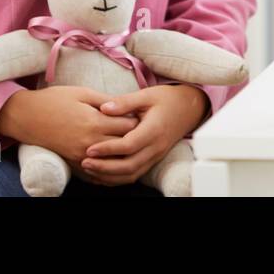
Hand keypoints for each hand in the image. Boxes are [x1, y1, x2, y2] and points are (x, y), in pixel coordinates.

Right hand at [0, 85, 139, 162]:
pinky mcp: (74, 161)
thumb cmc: (55, 100)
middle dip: (134, 135)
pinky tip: (116, 156)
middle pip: (124, 144)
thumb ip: (107, 101)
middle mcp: (90, 141)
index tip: (143, 112)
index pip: (130, 125)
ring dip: (123, 151)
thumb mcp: (83, 93)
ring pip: (113, 159)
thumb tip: (128, 105)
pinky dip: (109, 164)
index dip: (138, 118)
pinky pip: (98, 169)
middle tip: (142, 126)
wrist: (26, 117)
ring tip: (131, 140)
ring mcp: (81, 154)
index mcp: (94, 121)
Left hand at [77, 84, 207, 185]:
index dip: (108, 149)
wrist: (189, 108)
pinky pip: (135, 175)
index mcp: (154, 129)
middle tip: (84, 162)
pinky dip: (117, 178)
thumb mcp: (146, 95)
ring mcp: (156, 155)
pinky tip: (101, 174)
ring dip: (108, 175)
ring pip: (131, 174)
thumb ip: (125, 102)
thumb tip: (103, 108)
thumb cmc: (166, 99)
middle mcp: (156, 146)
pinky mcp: (153, 160)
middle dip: (104, 167)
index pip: (129, 145)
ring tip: (89, 169)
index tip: (90, 148)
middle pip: (129, 166)